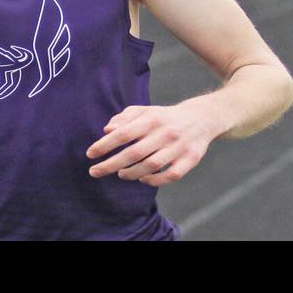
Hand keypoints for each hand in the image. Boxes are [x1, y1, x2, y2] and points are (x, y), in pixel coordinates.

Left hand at [86, 103, 226, 186]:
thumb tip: (107, 130)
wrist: (202, 118)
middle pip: (134, 153)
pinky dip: (154, 180)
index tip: (90, 154)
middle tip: (94, 172)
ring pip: (150, 166)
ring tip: (120, 174)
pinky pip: (170, 175)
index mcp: (152, 119)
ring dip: (131, 173)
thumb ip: (125, 118)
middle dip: (111, 164)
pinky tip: (142, 179)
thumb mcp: (146, 111)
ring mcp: (179, 147)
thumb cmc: (165, 117)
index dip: (105, 145)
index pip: (124, 133)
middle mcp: (166, 132)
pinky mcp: (190, 160)